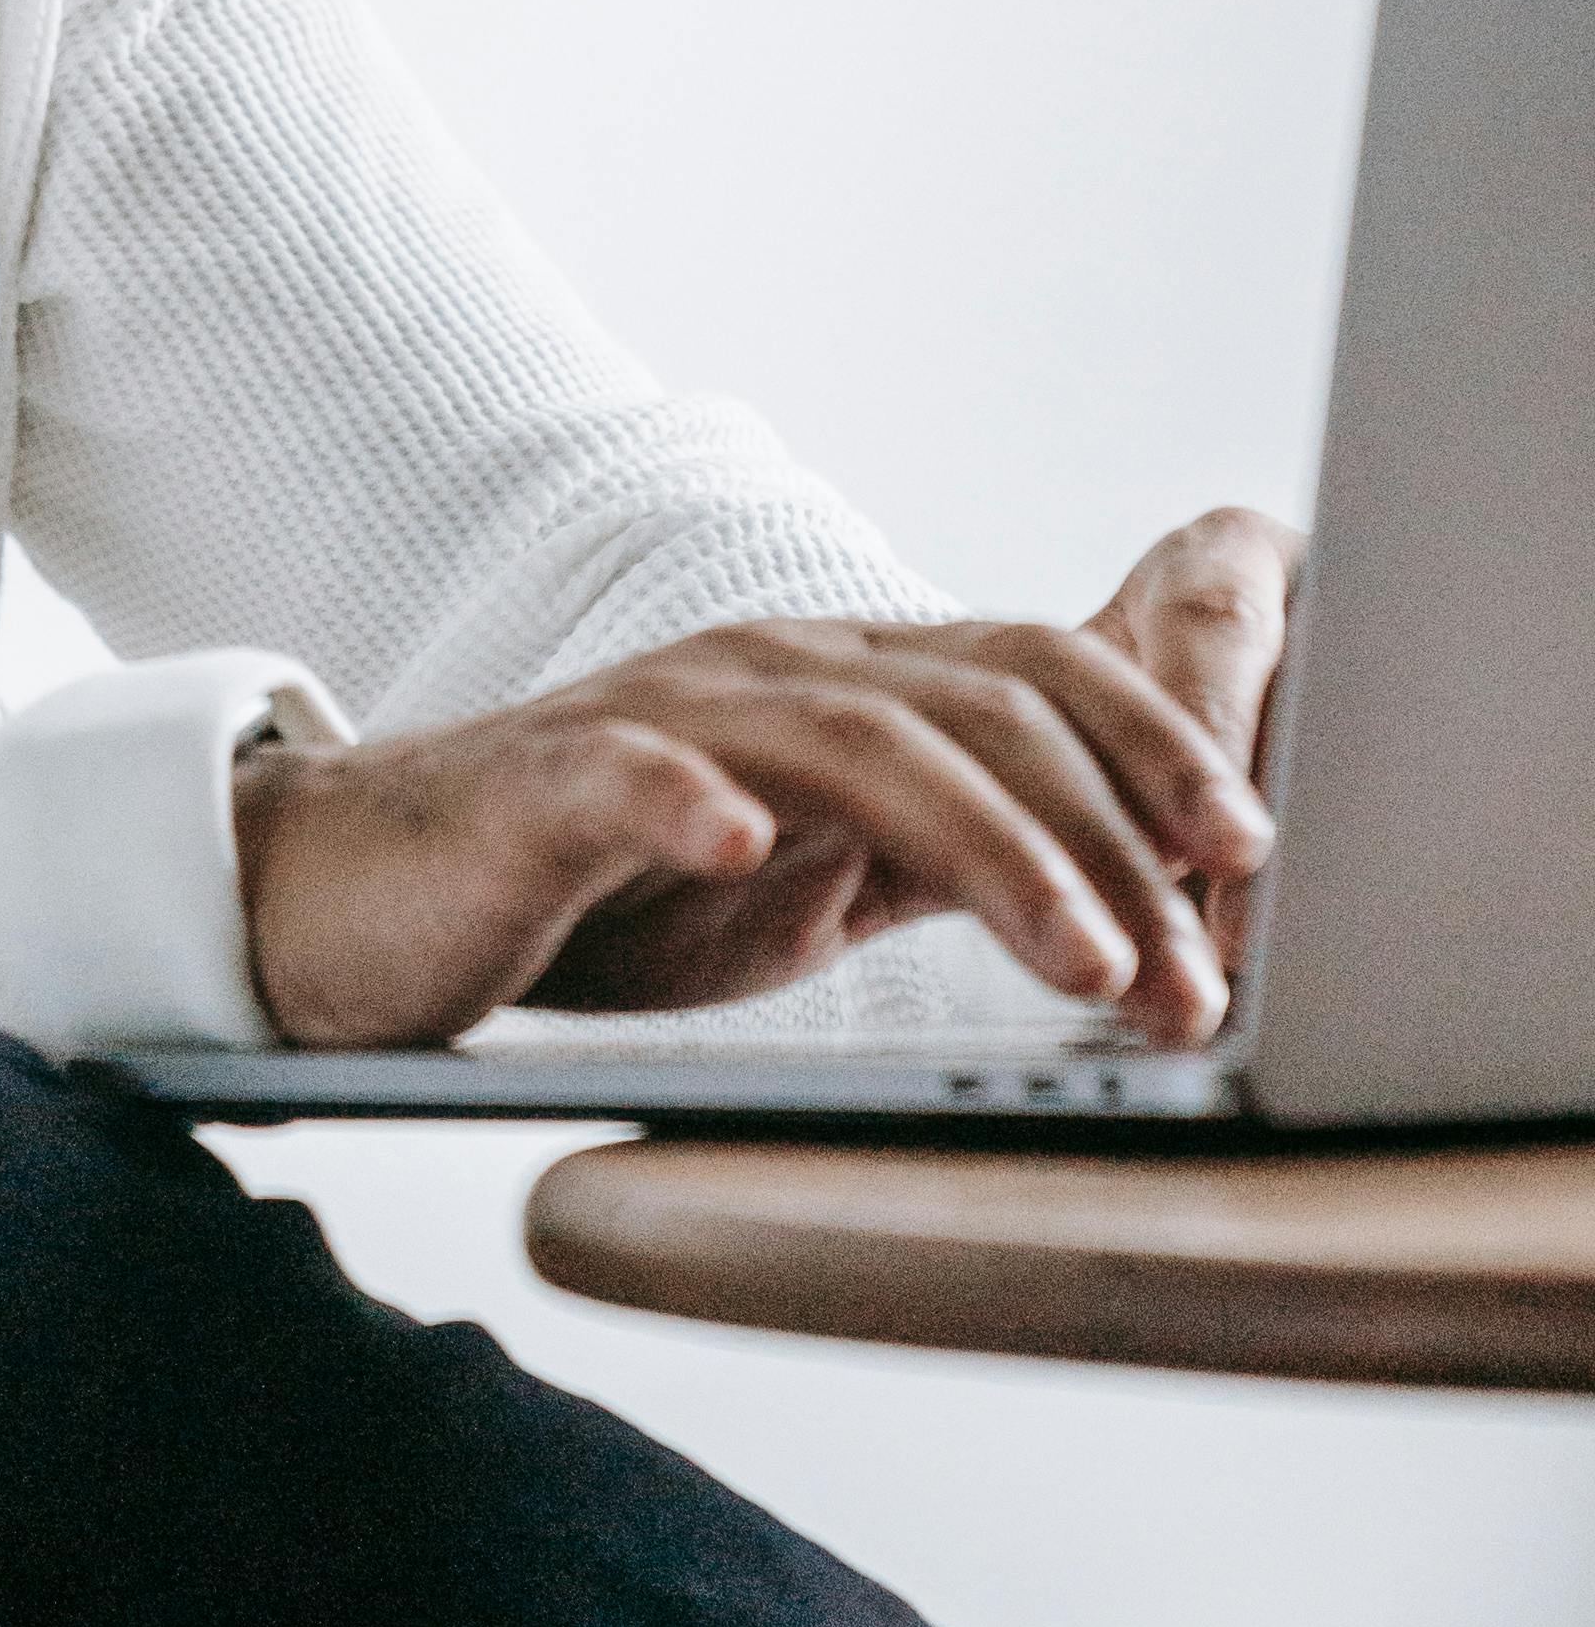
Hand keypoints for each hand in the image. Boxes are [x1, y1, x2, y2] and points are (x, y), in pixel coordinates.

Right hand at [233, 535, 1289, 1056]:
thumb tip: (1121, 904)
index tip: (1254, 858)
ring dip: (986, 843)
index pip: (1023, 675)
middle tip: (1201, 949)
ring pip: (849, 743)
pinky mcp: (543, 782)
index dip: (1149, 748)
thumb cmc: (595, 892)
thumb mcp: (803, 877)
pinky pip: (628, 771)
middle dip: (1110, 825)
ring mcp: (652, 716)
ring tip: (1079, 953)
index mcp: (831, 688)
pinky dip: (696, 798)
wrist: (371, 891)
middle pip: (971, 704)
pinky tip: (749, 848)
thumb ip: (932, 857)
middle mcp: (761, 672)